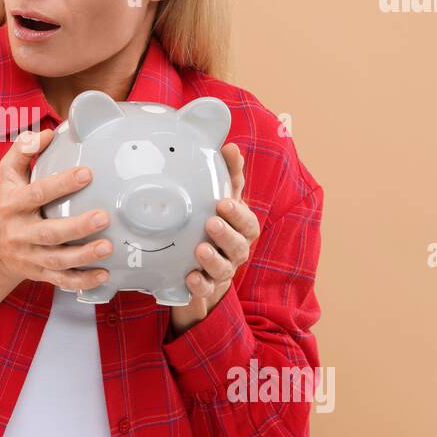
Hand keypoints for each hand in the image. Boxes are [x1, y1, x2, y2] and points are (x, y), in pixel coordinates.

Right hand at [0, 128, 112, 292]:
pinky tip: (104, 275)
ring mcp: (30, 256)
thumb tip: (46, 134)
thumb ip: (23, 151)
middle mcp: (20, 232)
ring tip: (108, 246)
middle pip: (49, 232)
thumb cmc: (9, 206)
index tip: (87, 174)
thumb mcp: (8, 176)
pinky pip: (61, 280)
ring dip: (84, 255)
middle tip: (104, 216)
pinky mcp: (40, 274)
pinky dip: (82, 280)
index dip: (61, 184)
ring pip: (57, 260)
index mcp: (12, 205)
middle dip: (77, 227)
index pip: (37, 193)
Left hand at [168, 142, 259, 332]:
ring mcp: (222, 270)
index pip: (247, 222)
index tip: (223, 203)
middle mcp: (236, 250)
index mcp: (242, 228)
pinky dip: (198, 284)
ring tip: (200, 249)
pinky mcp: (206, 286)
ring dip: (213, 259)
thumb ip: (229, 176)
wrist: (202, 260)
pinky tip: (189, 276)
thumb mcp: (223, 198)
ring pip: (224, 269)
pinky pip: (205, 289)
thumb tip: (231, 146)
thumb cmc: (216, 222)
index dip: (238, 213)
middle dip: (226, 235)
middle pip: (239, 246)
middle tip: (211, 223)